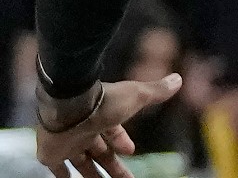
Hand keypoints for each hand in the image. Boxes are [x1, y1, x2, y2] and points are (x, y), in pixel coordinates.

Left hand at [37, 74, 180, 177]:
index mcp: (102, 116)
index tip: (131, 151)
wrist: (68, 106)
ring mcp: (67, 143)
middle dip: (114, 166)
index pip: (112, 133)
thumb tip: (177, 79)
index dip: (121, 142)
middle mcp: (84, 130)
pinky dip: (63, 177)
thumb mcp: (137, 96)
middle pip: (100, 152)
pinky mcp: (51, 155)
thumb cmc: (104, 102)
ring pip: (82, 163)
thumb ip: (156, 91)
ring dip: (93, 175)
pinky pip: (57, 170)